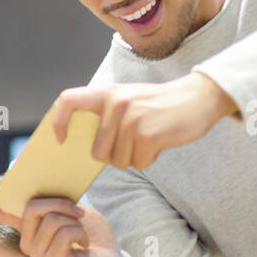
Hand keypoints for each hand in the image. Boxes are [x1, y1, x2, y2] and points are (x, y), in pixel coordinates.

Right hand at [0, 179, 130, 256]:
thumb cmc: (92, 233)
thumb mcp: (74, 208)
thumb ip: (57, 197)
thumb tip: (45, 175)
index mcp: (30, 227)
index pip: (1, 214)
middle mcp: (27, 242)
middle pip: (32, 208)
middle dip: (61, 203)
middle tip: (79, 210)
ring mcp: (37, 255)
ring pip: (52, 220)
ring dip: (75, 221)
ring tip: (82, 231)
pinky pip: (64, 233)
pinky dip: (81, 233)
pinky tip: (83, 244)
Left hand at [51, 72, 236, 169]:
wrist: (198, 97)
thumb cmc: (160, 105)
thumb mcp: (128, 99)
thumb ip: (107, 115)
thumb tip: (86, 149)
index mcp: (107, 93)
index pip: (68, 100)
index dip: (58, 122)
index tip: (62, 140)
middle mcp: (115, 104)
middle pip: (98, 153)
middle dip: (116, 157)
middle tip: (135, 143)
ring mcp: (131, 119)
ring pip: (119, 162)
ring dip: (135, 157)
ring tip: (150, 138)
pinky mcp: (147, 134)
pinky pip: (139, 163)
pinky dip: (150, 159)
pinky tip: (160, 142)